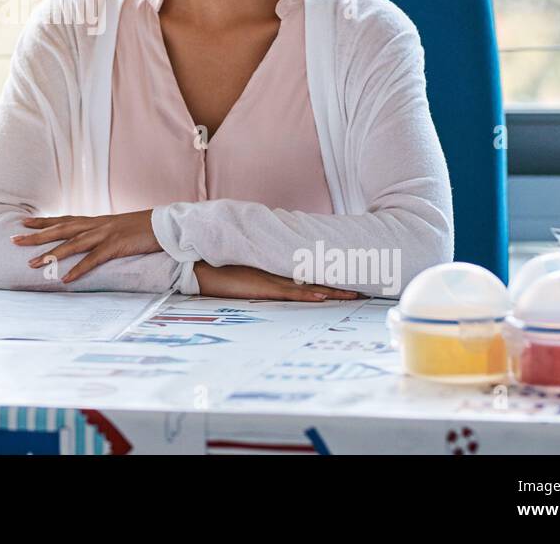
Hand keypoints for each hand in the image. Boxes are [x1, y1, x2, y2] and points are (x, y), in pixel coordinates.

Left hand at [11, 210, 160, 283]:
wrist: (165, 224)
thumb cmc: (142, 229)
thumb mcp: (117, 228)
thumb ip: (101, 233)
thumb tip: (89, 240)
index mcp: (96, 221)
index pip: (64, 219)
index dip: (43, 221)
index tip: (23, 222)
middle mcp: (96, 224)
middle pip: (61, 229)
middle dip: (36, 235)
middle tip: (14, 240)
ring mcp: (106, 234)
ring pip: (72, 243)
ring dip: (51, 254)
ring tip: (32, 263)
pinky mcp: (117, 245)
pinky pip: (94, 259)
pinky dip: (79, 269)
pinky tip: (66, 279)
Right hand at [193, 261, 362, 300]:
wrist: (197, 263)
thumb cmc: (217, 265)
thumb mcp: (243, 266)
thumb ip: (259, 267)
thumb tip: (273, 271)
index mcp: (273, 265)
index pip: (307, 270)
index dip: (328, 273)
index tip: (347, 275)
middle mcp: (276, 270)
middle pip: (314, 276)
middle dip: (338, 282)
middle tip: (362, 286)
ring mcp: (269, 278)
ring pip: (307, 285)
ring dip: (330, 290)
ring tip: (353, 294)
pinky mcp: (261, 287)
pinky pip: (288, 292)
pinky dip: (306, 294)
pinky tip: (322, 296)